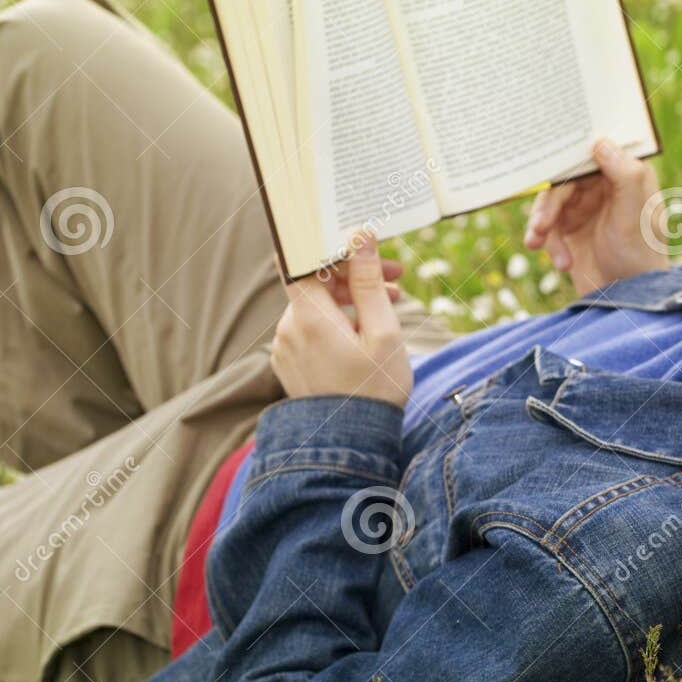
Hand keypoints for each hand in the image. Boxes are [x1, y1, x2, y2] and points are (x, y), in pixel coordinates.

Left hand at [272, 231, 411, 407]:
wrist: (352, 446)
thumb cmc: (374, 390)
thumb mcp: (383, 332)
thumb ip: (368, 281)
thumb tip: (359, 235)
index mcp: (308, 317)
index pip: (298, 260)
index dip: (327, 246)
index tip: (357, 245)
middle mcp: (287, 328)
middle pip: (315, 283)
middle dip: (354, 275)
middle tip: (396, 277)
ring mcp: (285, 348)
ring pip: (316, 307)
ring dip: (349, 300)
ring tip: (389, 306)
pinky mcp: (289, 363)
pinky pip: (311, 330)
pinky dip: (336, 323)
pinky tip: (365, 332)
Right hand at [524, 138, 667, 295]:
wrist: (629, 301)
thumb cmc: (642, 257)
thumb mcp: (636, 215)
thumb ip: (625, 175)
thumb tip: (600, 141)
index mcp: (626, 176)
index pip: (592, 153)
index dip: (569, 154)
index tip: (547, 159)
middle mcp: (604, 187)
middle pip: (564, 180)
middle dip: (550, 203)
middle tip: (542, 225)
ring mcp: (586, 208)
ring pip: (551, 203)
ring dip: (543, 224)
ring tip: (538, 243)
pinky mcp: (570, 231)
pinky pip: (548, 227)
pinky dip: (547, 243)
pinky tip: (559, 262)